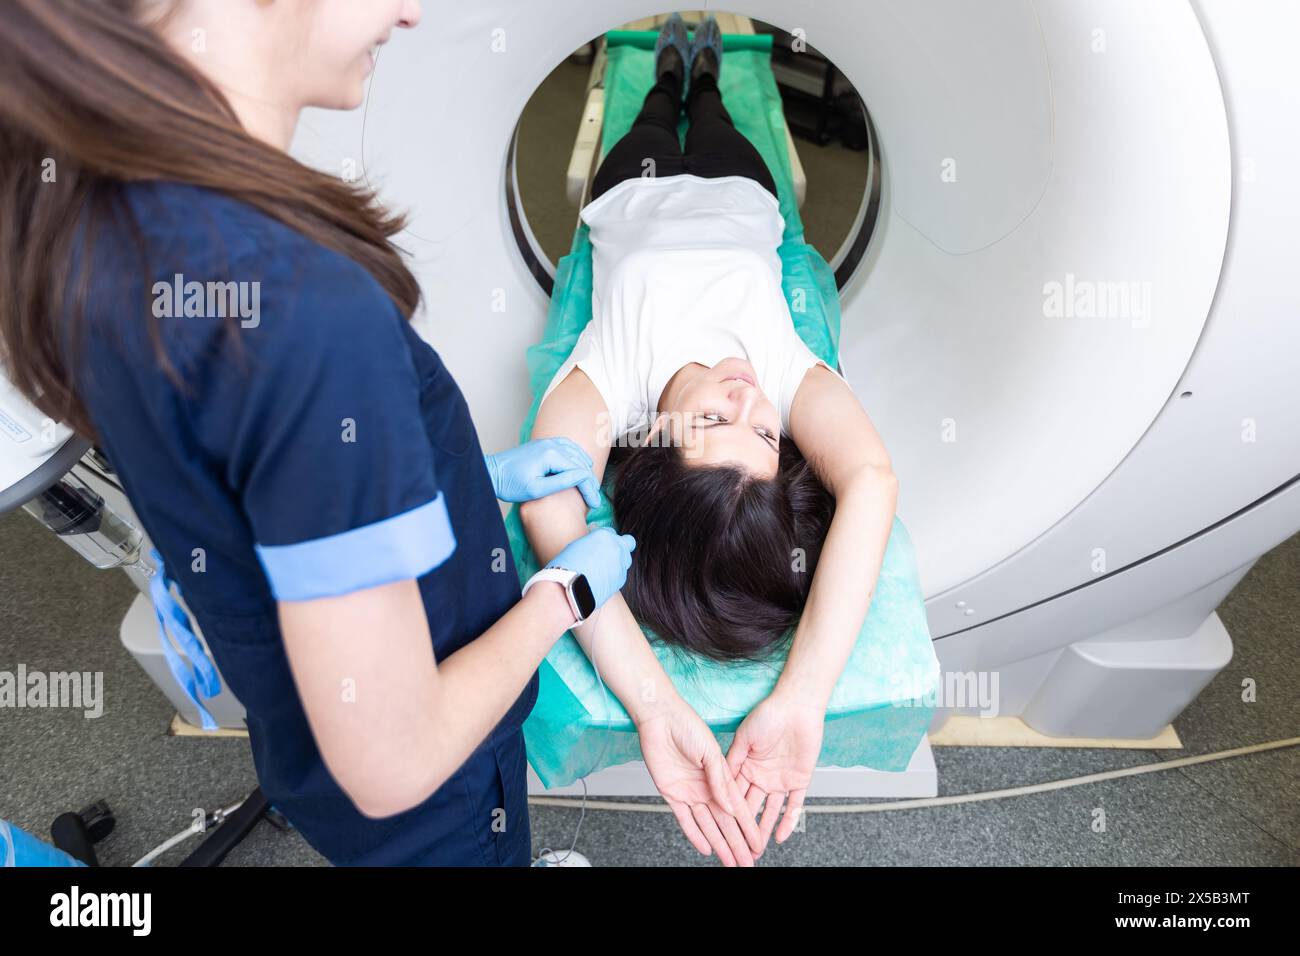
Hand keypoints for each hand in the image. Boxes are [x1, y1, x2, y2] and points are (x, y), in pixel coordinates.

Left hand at [484, 437, 600, 508]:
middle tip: (593, 499)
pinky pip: (567, 447)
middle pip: (580, 462)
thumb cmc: (510, 484)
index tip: (594, 504)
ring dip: (585, 468)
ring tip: (589, 486)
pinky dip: (576, 457)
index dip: (589, 489)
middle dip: (589, 481)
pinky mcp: (543, 444)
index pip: (579, 471)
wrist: (491, 473)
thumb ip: (561, 482)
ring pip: (576, 452)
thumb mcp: (536, 489)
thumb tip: (582, 478)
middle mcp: (551, 444)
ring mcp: (547, 442)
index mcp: (550, 454)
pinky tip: (579, 468)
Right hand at [546, 527, 634, 608]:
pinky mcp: (621, 579)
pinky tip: (602, 580)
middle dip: (620, 545)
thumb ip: (591, 542)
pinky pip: (621, 574)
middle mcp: (616, 547)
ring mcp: (621, 563)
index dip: (604, 538)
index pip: (610, 531)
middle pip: (628, 542)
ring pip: (626, 559)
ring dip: (618, 561)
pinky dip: (615, 575)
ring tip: (604, 569)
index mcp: (604, 535)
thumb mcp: (576, 546)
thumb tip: (593, 544)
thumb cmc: (567, 566)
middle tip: (609, 552)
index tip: (599, 544)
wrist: (571, 588)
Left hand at [637, 700, 762, 865]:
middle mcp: (708, 788)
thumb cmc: (687, 726)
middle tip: (747, 862)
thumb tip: (730, 807)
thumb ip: (720, 780)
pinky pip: (686, 820)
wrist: (660, 719)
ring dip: (720, 844)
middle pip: (725, 823)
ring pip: (708, 826)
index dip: (748, 827)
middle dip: (737, 844)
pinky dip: (695, 835)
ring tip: (730, 862)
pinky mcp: (672, 794)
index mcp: (721, 777)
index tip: (758, 843)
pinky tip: (706, 848)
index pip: (738, 808)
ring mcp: (691, 792)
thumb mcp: (710, 752)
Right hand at [725, 690, 824, 849]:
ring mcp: (781, 780)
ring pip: (770, 811)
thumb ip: (732, 762)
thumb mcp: (743, 738)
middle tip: (737, 846)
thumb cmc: (768, 715)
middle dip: (743, 828)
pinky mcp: (800, 780)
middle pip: (750, 807)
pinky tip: (780, 836)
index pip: (734, 794)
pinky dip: (787, 821)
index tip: (719, 829)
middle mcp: (762, 776)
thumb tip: (718, 785)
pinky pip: (794, 806)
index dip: (727, 812)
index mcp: (746, 766)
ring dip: (763, 829)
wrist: (797, 706)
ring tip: (756, 848)